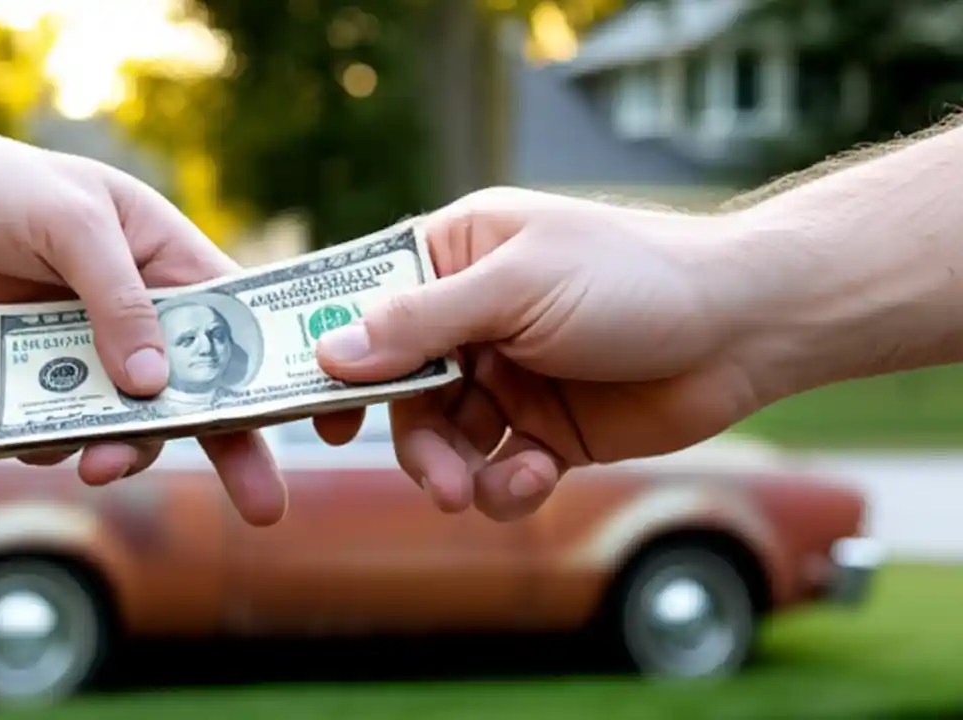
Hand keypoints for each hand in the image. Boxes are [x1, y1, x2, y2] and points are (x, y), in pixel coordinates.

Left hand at [0, 126, 288, 524]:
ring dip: (96, 445)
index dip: (282, 375)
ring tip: (68, 452)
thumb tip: (152, 384)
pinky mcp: (30, 376)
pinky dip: (8, 420)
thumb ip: (117, 300)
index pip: (243, 327)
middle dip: (226, 448)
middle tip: (264, 507)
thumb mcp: (73, 224)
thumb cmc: (3, 186)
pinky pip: (37, 425)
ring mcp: (85, 351)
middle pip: (196, 395)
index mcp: (171, 265)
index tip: (324, 424)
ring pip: (116, 425)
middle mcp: (138, 316)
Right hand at [316, 188, 760, 520]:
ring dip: (452, 471)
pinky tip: (536, 476)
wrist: (745, 330)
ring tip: (477, 490)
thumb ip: (422, 321)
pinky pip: (494, 469)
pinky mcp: (543, 429)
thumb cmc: (634, 277)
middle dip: (411, 436)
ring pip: (441, 438)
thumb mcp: (519, 287)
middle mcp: (472, 317)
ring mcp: (506, 375)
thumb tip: (330, 351)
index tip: (311, 403)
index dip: (330, 351)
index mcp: (457, 256)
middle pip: (398, 386)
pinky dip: (505, 484)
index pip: (366, 300)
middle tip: (433, 478)